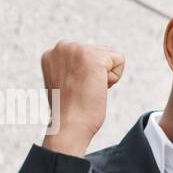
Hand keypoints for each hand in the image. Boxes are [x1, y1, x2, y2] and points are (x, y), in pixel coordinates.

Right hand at [39, 40, 125, 156]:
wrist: (68, 126)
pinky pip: (120, 60)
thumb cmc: (68, 112)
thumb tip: (86, 68)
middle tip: (82, 91)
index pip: (86, 54)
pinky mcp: (93, 56)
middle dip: (97, 74)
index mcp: (52, 53)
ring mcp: (77, 49)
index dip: (86, 75)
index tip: (73, 90)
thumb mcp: (63, 83)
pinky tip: (97, 88)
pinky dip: (114, 78)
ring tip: (88, 90)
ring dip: (105, 77)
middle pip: (100, 52)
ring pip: (110, 56)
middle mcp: (62, 46)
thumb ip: (71, 69)